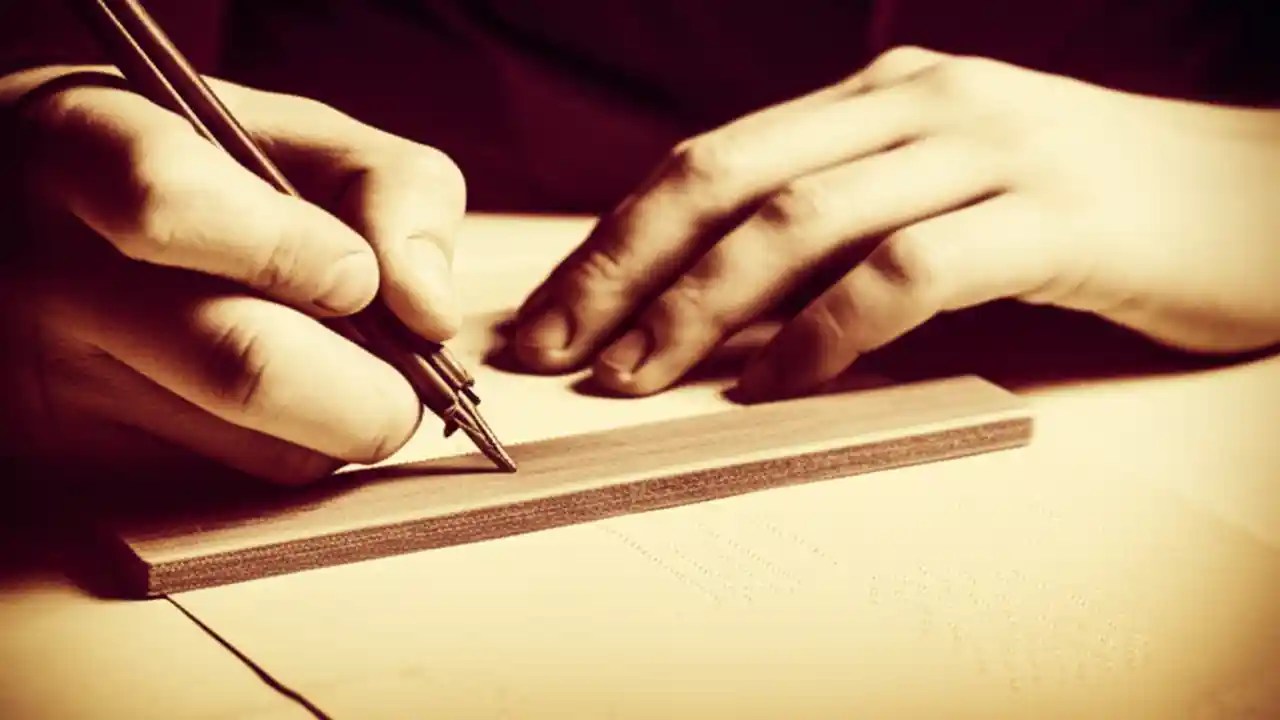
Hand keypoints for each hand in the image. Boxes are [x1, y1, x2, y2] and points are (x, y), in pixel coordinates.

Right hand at [0, 68, 464, 483]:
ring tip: (338, 375)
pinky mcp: (76, 464)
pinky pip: (240, 492)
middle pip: (242, 365)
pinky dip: (296, 455)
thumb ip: (394, 190)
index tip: (356, 277)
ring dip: (343, 427)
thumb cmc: (205, 171)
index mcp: (84, 146)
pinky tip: (282, 408)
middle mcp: (48, 272)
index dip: (295, 251)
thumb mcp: (300, 134)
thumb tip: (431, 314)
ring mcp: (48, 382)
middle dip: (372, 388)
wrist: (47, 221)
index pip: (167, 204)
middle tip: (405, 377)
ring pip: (260, 450)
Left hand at [510, 46, 1279, 397]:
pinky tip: (774, 386)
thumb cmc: (1089, 204)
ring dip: (698, 310)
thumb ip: (845, 220)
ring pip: (798, 223)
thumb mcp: (949, 184)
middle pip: (723, 178)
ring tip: (635, 380)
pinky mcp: (1053, 217)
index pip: (710, 159)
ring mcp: (988, 151)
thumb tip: (715, 302)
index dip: (615, 237)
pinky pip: (905, 272)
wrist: (1262, 193)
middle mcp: (917, 104)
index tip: (551, 312)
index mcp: (878, 96)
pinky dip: (824, 334)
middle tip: (554, 348)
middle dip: (620, 268)